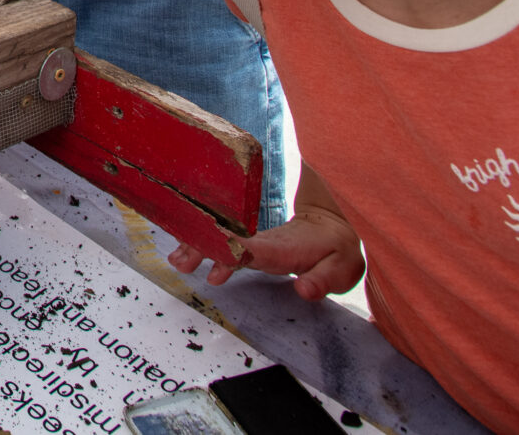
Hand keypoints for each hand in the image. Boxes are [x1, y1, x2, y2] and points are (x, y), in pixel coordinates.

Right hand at [167, 205, 363, 300]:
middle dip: (203, 248)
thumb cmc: (336, 250)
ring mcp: (253, 240)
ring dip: (197, 246)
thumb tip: (304, 290)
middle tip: (183, 261)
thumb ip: (323, 280)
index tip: (214, 247)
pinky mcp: (248, 243)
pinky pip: (221, 241)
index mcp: (283, 247)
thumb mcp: (341, 267)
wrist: (331, 227)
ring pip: (219, 239)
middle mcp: (262, 240)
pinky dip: (200, 244)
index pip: (254, 247)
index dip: (233, 247)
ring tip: (177, 259)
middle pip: (227, 241)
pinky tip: (181, 252)